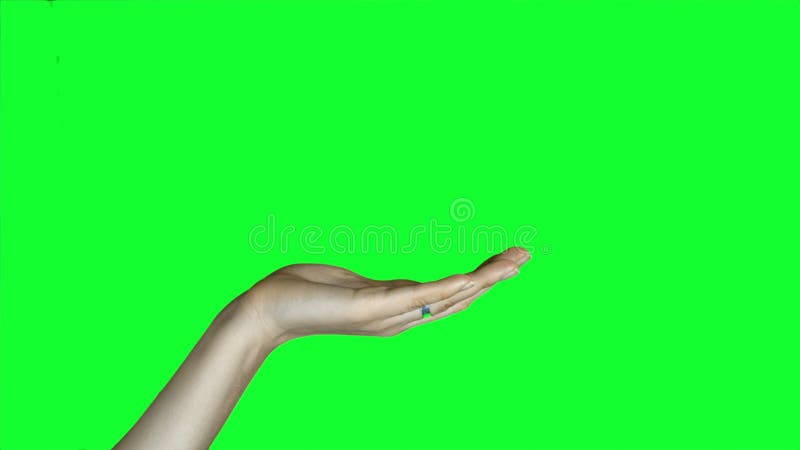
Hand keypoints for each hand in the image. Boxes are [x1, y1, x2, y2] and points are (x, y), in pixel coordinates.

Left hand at [237, 247, 530, 343]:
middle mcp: (397, 317)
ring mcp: (385, 315)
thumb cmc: (304, 293)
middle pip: (456, 298)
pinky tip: (469, 277)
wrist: (265, 310)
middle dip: (493, 277)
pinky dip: (444, 289)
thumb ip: (382, 288)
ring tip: (510, 263)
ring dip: (480, 280)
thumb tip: (399, 284)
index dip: (480, 281)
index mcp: (396, 309)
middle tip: (525, 255)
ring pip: (443, 297)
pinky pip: (414, 298)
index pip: (448, 296)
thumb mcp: (353, 287)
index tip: (506, 262)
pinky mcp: (368, 308)